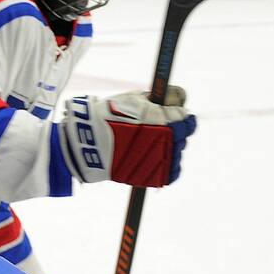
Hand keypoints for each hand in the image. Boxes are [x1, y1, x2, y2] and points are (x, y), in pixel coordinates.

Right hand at [59, 87, 195, 186]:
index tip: (176, 113)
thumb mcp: (133, 99)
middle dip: (175, 130)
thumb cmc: (108, 115)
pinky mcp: (153, 176)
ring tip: (156, 143)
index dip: (180, 114)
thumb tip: (170, 98)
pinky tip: (160, 158)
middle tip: (162, 127)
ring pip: (177, 153)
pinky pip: (172, 172)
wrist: (88, 141)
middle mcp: (166, 141)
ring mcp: (160, 160)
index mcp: (163, 120)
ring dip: (171, 147)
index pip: (185, 118)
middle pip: (182, 136)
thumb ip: (155, 99)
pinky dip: (169, 165)